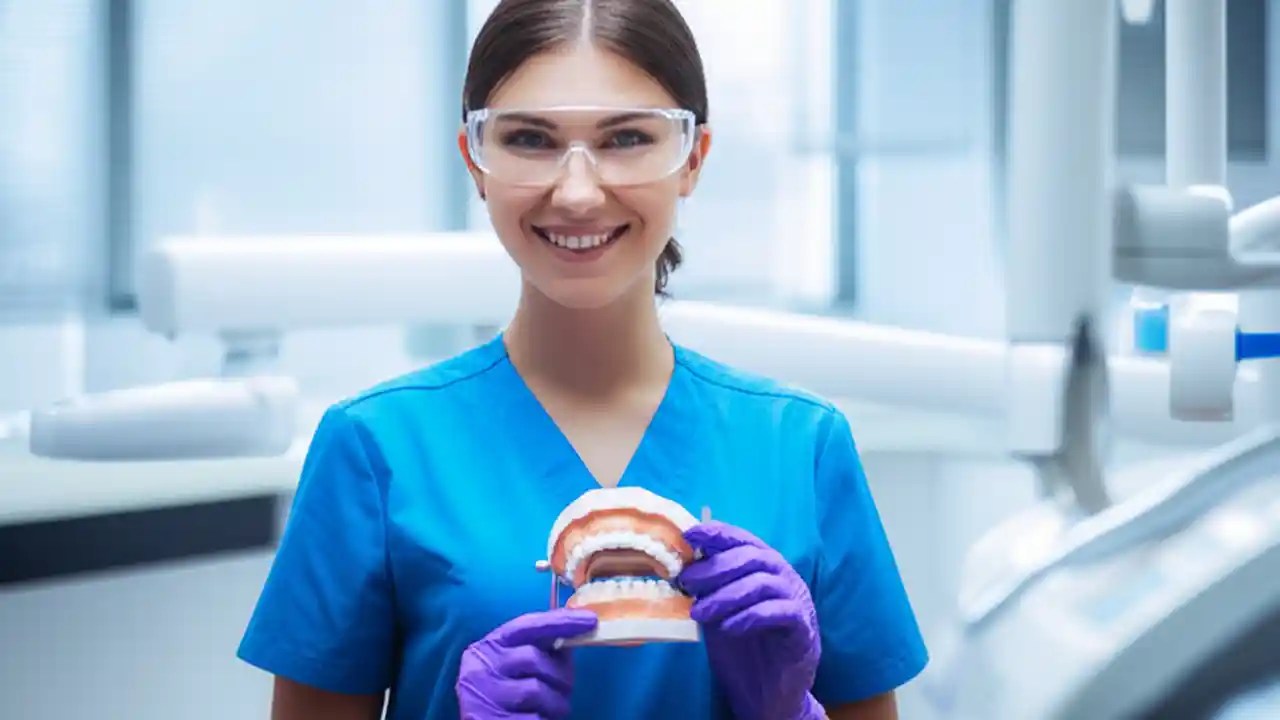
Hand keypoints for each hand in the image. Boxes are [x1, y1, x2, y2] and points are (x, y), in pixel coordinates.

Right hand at [456, 608, 596, 718]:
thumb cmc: (500, 692)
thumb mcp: (509, 664)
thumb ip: (535, 650)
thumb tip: (572, 637)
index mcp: (489, 647)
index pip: (527, 625)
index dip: (560, 621)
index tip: (590, 620)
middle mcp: (481, 667)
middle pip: (533, 658)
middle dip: (560, 673)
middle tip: (567, 688)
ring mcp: (484, 696)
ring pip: (535, 690)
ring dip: (556, 702)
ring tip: (555, 709)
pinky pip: (533, 719)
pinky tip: (542, 719)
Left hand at [679, 521, 824, 719]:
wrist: (768, 690)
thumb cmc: (744, 646)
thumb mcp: (719, 611)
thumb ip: (707, 589)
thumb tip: (680, 569)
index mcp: (764, 567)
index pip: (743, 540)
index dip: (717, 533)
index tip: (689, 535)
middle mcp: (783, 577)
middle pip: (752, 557)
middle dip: (715, 567)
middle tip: (688, 583)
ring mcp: (797, 600)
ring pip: (763, 583)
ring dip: (726, 595)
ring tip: (700, 613)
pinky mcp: (803, 628)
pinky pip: (779, 612)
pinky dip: (749, 616)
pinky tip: (729, 628)